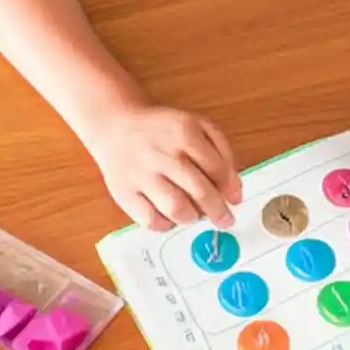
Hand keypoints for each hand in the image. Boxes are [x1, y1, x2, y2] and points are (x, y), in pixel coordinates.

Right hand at [83, 104, 242, 230]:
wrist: (115, 124)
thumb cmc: (163, 131)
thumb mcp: (198, 126)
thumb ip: (222, 154)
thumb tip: (235, 192)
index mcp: (184, 133)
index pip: (217, 169)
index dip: (230, 188)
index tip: (234, 200)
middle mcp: (162, 154)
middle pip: (199, 191)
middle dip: (218, 211)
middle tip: (224, 220)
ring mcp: (141, 174)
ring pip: (175, 208)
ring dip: (191, 217)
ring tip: (193, 213)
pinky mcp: (123, 192)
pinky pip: (150, 220)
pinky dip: (165, 224)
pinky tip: (169, 216)